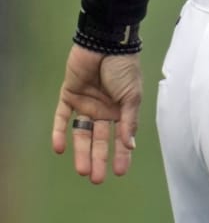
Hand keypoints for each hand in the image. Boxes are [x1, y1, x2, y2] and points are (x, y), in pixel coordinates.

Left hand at [51, 45, 142, 183]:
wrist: (107, 44)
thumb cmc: (125, 69)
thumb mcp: (132, 96)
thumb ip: (129, 121)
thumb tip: (131, 145)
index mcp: (121, 110)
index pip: (121, 137)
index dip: (121, 154)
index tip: (120, 172)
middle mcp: (103, 110)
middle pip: (99, 139)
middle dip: (99, 158)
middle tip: (97, 179)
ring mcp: (86, 104)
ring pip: (81, 133)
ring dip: (81, 151)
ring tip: (82, 170)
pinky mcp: (69, 96)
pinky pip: (63, 117)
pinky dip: (60, 132)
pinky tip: (60, 148)